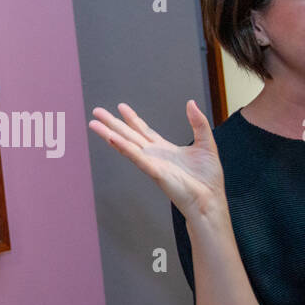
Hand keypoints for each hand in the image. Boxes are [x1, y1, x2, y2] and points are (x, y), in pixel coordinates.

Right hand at [89, 100, 225, 215]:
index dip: (132, 119)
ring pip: (126, 144)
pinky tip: (112, 138)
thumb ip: (199, 123)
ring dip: (109, 133)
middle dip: (112, 123)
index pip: (144, 131)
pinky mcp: (154, 172)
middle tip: (97, 111)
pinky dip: (123, 147)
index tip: (121, 107)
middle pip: (129, 135)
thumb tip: (191, 103)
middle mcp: (155, 156)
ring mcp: (152, 164)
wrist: (209, 201)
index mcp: (166, 150)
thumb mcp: (206, 144)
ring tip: (94, 124)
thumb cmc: (208, 179)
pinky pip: (136, 157)